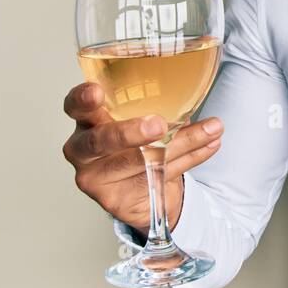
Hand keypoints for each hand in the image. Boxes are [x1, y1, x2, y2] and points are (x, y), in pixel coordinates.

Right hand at [61, 83, 223, 232]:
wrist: (137, 188)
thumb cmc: (131, 143)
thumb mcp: (134, 117)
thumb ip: (151, 103)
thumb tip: (192, 86)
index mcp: (85, 121)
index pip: (75, 107)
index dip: (82, 100)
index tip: (96, 93)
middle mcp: (83, 150)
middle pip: (100, 141)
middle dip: (130, 133)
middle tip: (158, 125)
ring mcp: (97, 179)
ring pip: (141, 161)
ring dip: (183, 143)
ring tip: (212, 129)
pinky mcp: (116, 201)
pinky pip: (159, 177)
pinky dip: (191, 159)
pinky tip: (210, 145)